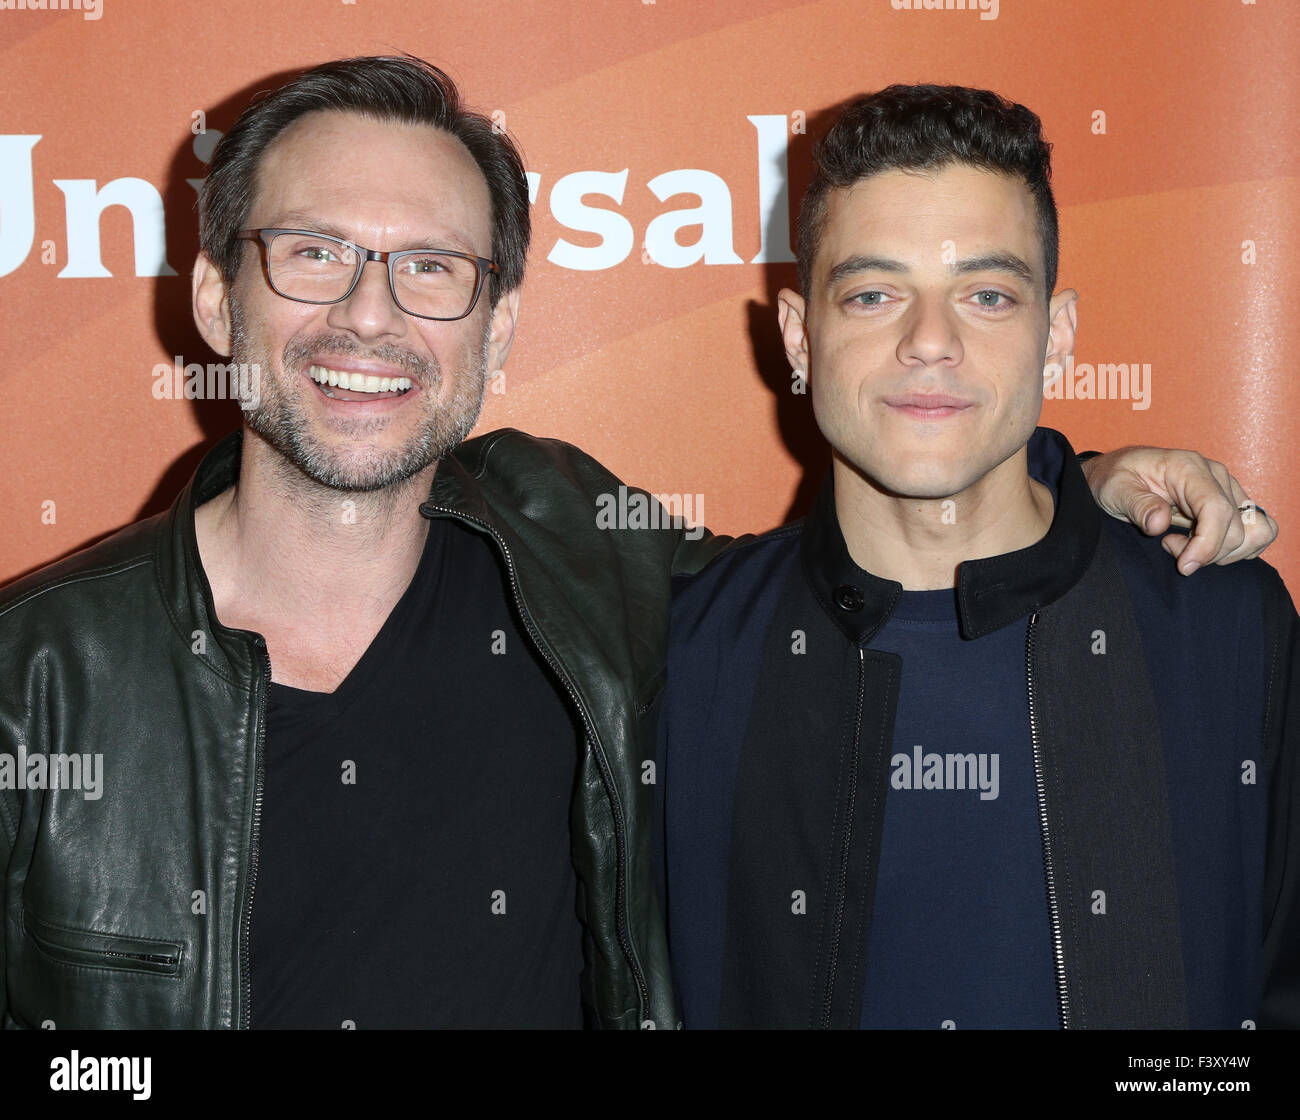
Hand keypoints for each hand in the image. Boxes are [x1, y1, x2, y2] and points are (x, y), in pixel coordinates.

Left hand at [1081, 446, 1277, 573]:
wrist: (1118, 473)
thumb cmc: (1115, 478)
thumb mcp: (1115, 489)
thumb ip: (1137, 505)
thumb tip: (1159, 524)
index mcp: (1188, 468)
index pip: (1217, 509)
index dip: (1207, 544)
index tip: (1184, 566)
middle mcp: (1216, 476)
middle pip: (1237, 528)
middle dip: (1206, 551)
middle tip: (1167, 545)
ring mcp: (1227, 489)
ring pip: (1254, 532)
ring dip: (1223, 551)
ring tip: (1183, 544)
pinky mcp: (1231, 504)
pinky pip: (1256, 531)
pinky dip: (1235, 548)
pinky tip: (1200, 545)